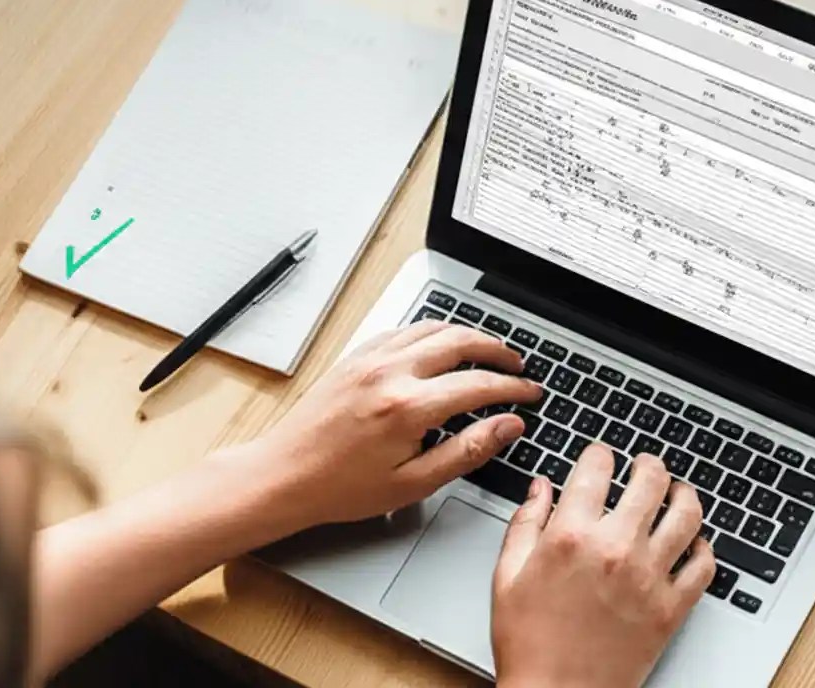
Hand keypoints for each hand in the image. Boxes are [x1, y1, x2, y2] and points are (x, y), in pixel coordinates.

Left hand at [240, 321, 541, 530]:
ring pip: (434, 328)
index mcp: (408, 407)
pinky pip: (405, 329)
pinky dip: (433, 332)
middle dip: (498, 350)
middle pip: (461, 342)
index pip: (479, 385)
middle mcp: (391, 373)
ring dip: (468, 335)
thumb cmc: (340, 486)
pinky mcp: (357, 357)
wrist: (284, 475)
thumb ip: (468, 450)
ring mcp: (371, 359)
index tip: (530, 392)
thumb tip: (507, 427)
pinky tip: (442, 344)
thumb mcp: (414, 483)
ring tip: (488, 351)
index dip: (514, 387)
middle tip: (518, 364)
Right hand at [491, 445, 715, 687]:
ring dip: (684, 495)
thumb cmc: (528, 644)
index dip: (599, 454)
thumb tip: (540, 489)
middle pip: (650, 480)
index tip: (600, 456)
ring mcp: (649, 578)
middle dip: (648, 464)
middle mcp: (615, 549)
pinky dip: (704, 548)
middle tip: (646, 465)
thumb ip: (525, 524)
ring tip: (678, 492)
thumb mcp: (507, 576)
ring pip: (686, 515)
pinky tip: (693, 542)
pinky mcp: (671, 608)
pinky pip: (703, 566)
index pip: (596, 467)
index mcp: (571, 536)